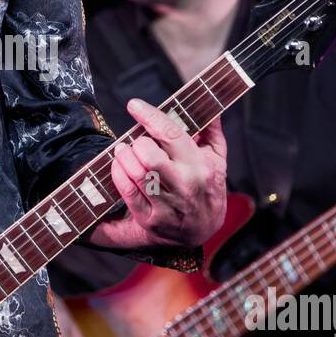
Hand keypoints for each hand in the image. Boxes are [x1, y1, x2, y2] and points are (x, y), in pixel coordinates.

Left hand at [91, 100, 227, 250]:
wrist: (203, 232)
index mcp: (200, 167)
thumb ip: (211, 131)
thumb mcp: (217, 159)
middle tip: (136, 140)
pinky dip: (118, 173)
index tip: (134, 105)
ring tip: (124, 150)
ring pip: (136, 173)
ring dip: (123, 156)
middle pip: (149, 156)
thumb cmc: (208, 188)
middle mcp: (184, 186)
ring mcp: (166, 205)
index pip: (171, 135)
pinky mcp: (149, 219)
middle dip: (137, 143)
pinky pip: (127, 191)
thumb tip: (210, 106)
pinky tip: (120, 165)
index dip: (150, 117)